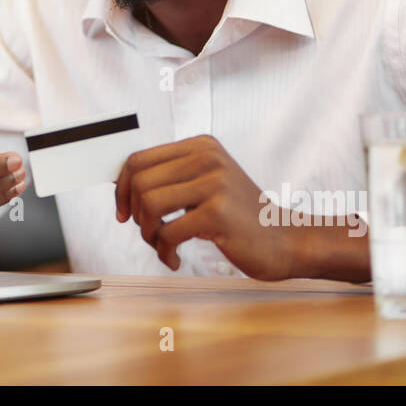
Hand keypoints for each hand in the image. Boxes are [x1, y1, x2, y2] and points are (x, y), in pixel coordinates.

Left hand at [114, 134, 296, 279]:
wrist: (283, 239)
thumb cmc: (238, 217)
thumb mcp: (206, 184)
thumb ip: (172, 178)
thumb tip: (122, 186)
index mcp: (200, 146)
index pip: (139, 158)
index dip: (122, 188)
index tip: (122, 212)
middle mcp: (207, 157)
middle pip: (140, 181)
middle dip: (134, 214)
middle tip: (148, 233)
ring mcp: (214, 183)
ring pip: (148, 205)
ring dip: (148, 234)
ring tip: (163, 246)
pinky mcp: (218, 212)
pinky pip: (167, 233)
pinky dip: (164, 252)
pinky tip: (174, 259)